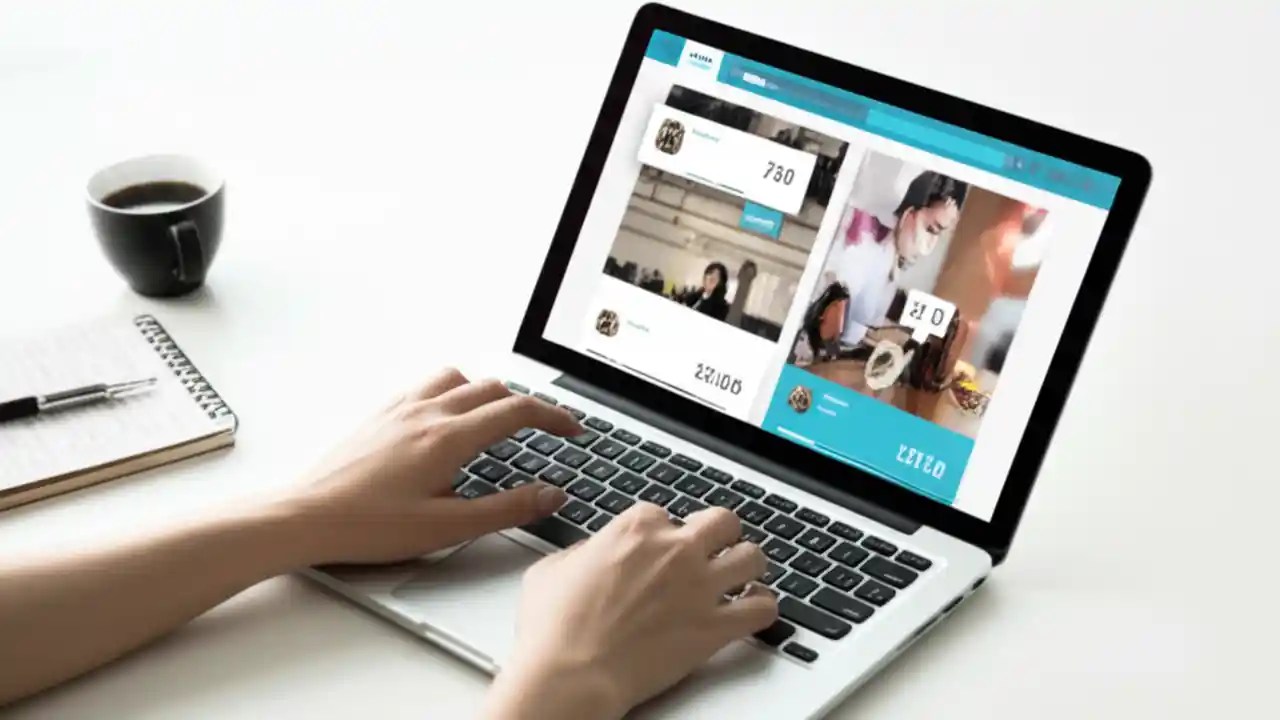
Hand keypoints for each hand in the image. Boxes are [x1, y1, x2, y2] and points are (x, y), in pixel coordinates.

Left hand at [284, 369, 579, 564]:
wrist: (305, 517)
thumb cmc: (367, 526)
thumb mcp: (448, 527)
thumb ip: (506, 509)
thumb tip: (550, 495)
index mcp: (447, 437)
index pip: (517, 411)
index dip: (554, 417)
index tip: (573, 429)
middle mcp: (426, 413)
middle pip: (493, 389)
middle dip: (528, 405)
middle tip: (546, 428)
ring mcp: (400, 410)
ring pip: (458, 378)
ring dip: (487, 391)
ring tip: (498, 418)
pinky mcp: (380, 415)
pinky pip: (426, 386)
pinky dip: (452, 392)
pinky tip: (447, 419)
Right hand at [486, 504, 777, 719]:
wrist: (570, 673)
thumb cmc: (554, 628)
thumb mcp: (552, 568)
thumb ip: (582, 551)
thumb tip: (591, 554)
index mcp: (636, 527)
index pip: (667, 513)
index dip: (664, 533)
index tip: (660, 549)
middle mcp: (675, 549)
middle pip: (723, 520)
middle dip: (719, 534)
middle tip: (713, 549)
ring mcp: (699, 586)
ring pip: (753, 556)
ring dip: (748, 566)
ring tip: (741, 577)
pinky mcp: (715, 626)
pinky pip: (764, 608)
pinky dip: (764, 607)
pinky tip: (753, 608)